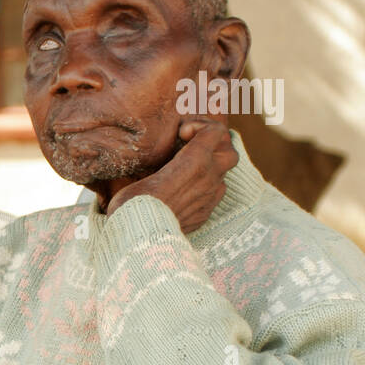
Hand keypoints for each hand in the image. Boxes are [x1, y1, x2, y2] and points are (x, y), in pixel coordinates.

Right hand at [106, 119, 237, 232]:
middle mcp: (209, 177)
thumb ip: (163, 160)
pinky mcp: (205, 214)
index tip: (180, 135)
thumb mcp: (144, 171)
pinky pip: (213, 195)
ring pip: (223, 175)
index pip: (215, 130)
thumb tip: (160, 154)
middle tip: (191, 149)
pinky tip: (182, 192)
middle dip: (214, 146)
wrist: (140, 238)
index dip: (199, 126)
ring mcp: (210, 198)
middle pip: (230, 151)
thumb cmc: (134, 202)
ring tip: (187, 170)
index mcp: (195, 160)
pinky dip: (203, 188)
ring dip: (209, 168)